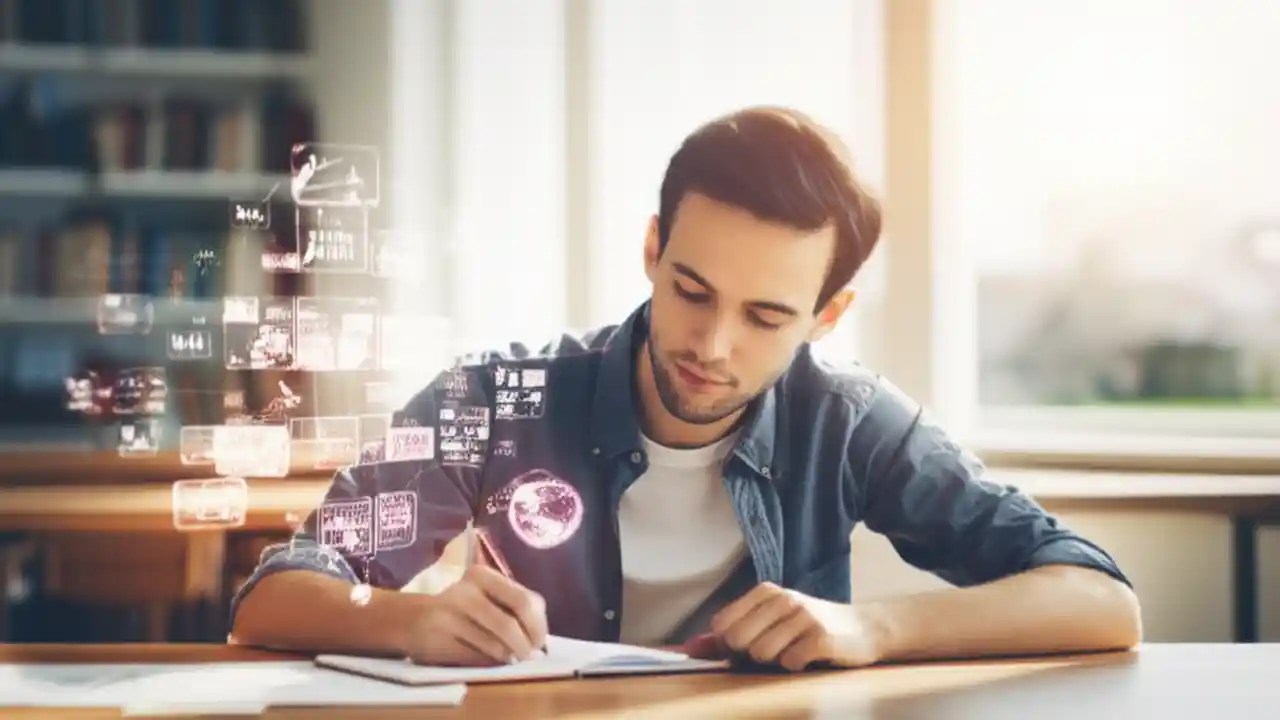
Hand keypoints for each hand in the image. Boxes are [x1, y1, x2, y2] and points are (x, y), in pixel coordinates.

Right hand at [403, 565, 547, 666]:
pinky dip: (489, 664)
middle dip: (524, 645)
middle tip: (527, 656)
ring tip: (510, 659)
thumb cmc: (463, 609)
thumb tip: (539, 642)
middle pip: (508, 623)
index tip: (539, 642)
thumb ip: (514, 609)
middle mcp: (465, 592)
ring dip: (507, 657)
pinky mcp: (437, 640)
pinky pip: (475, 658)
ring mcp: (448, 616)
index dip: (537, 626)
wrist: (414, 619)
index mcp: (483, 575)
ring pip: (492, 645)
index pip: (525, 601)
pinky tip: (489, 661)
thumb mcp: (488, 596)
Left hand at [708, 582, 882, 671]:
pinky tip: (809, 657)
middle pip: (739, 640)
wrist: (862, 629)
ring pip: (762, 653)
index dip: (731, 642)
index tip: (749, 643)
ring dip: (776, 661)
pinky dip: (796, 666)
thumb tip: (690, 648)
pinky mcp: (821, 637)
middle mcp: (783, 599)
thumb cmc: (808, 627)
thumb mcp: (770, 621)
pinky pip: (789, 662)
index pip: (724, 624)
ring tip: (794, 650)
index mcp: (766, 592)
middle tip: (776, 647)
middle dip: (752, 653)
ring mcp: (803, 616)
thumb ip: (730, 633)